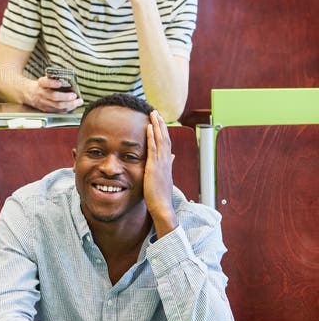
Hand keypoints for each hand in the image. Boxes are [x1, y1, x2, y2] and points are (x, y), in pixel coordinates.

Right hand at [23, 76, 83, 112]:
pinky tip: (73, 106)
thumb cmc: (40, 85)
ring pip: (57, 106)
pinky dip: (67, 109)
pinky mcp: (46, 109)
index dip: (53, 83)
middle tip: (74, 95)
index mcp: (41, 84)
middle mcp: (41, 93)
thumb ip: (54, 79)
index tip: (60, 83)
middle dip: (66, 97)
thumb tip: (68, 80)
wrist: (27, 93)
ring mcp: (43, 103)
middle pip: (54, 96)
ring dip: (70, 104)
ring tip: (78, 102)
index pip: (45, 82)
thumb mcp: (44, 79)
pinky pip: (58, 110)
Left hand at [143, 111, 176, 236]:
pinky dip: (152, 136)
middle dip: (160, 124)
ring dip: (157, 125)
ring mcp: (161, 163)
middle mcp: (166, 161)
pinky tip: (149, 126)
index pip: (166, 144)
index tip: (159, 122)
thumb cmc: (160, 197)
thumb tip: (171, 158)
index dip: (163, 132)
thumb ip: (166, 167)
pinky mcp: (154, 167)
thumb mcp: (163, 179)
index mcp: (167, 164)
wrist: (162, 208)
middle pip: (165, 138)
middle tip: (156, 112)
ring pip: (161, 139)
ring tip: (153, 113)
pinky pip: (153, 148)